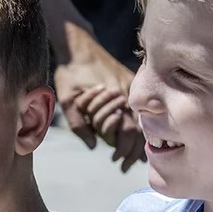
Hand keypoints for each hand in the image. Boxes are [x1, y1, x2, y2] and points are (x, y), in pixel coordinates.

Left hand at [53, 24, 145, 170]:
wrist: (78, 45)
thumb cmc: (70, 72)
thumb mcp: (67, 99)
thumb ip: (79, 124)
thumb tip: (93, 146)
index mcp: (116, 99)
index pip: (129, 132)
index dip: (124, 150)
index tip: (116, 163)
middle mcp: (129, 93)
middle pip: (141, 129)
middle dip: (134, 151)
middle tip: (124, 166)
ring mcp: (133, 85)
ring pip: (144, 119)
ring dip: (139, 141)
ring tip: (132, 158)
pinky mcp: (131, 80)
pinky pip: (142, 106)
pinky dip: (141, 124)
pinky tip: (137, 136)